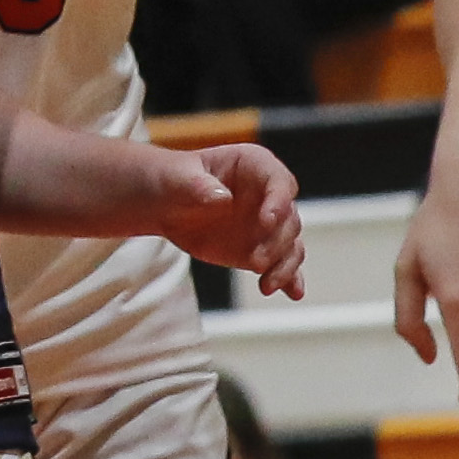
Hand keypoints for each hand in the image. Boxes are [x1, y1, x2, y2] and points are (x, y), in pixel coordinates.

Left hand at [154, 143, 305, 298]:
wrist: (165, 205)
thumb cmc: (173, 180)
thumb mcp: (178, 177)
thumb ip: (198, 185)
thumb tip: (221, 199)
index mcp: (254, 165)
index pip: (279, 181)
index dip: (278, 200)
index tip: (267, 221)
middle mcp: (268, 194)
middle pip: (289, 219)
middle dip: (276, 242)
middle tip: (255, 261)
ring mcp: (268, 224)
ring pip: (291, 245)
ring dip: (283, 265)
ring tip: (266, 285)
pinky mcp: (263, 249)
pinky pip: (283, 264)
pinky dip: (290, 278)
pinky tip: (293, 293)